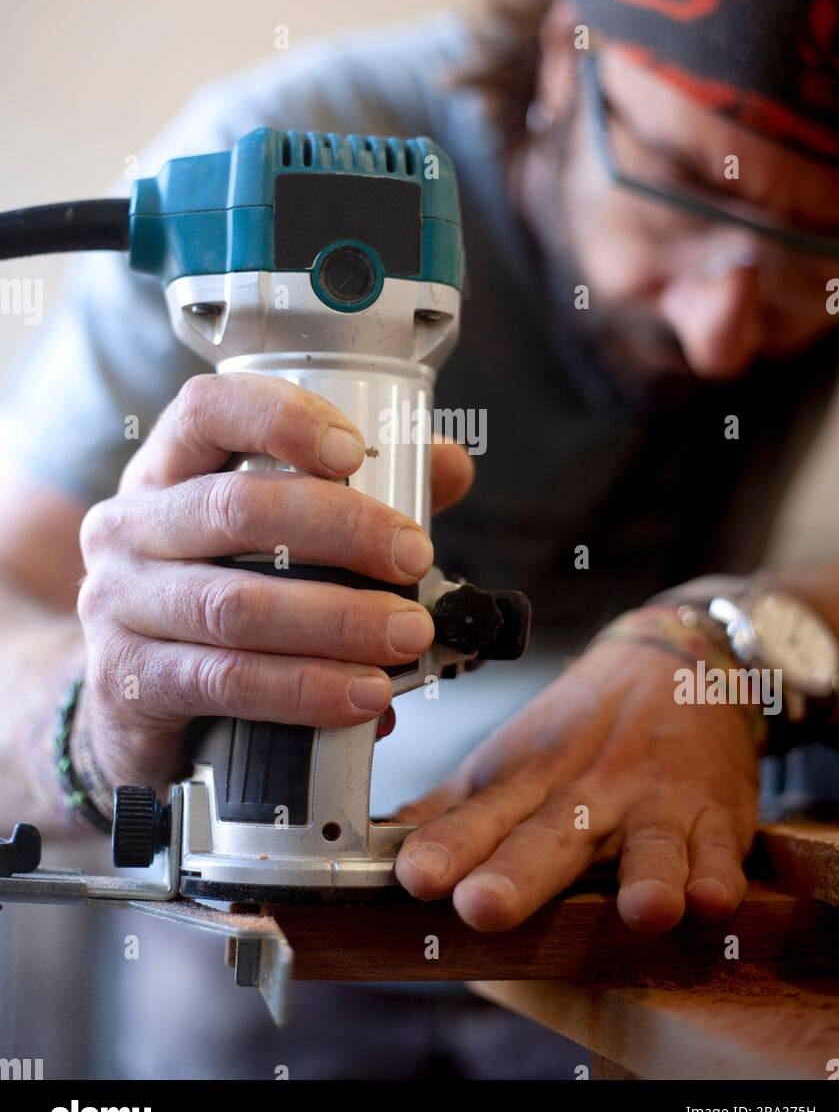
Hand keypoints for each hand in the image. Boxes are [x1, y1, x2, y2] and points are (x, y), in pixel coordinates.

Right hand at [76, 372, 472, 793]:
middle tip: (413, 557)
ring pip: (235, 605)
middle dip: (344, 530)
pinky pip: (226, 680)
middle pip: (236, 508)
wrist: (130, 701)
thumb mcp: (268, 536)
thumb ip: (360, 495)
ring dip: (337, 621)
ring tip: (406, 635)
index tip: (354, 450)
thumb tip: (447, 465)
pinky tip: (362, 696)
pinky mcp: (129, 681)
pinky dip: (304, 689)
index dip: (282, 419)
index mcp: (168, 469)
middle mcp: (130, 526)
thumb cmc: (218, 593)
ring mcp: (118, 603)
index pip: (208, 410)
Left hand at [395, 636, 758, 933]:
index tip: (414, 876)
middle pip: (551, 838)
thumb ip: (450, 811)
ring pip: (649, 846)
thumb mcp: (508, 761)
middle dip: (519, 874)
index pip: (480, 818)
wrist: (672, 660)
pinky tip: (714, 900)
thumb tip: (373, 850)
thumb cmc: (577, 729)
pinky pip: (720, 848)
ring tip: (642, 910)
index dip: (447, 846)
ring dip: (647, 876)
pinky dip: (719, 873)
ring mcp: (653, 803)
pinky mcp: (713, 813)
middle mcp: (587, 794)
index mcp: (527, 782)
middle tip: (483, 905)